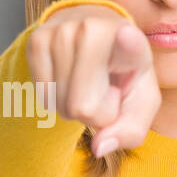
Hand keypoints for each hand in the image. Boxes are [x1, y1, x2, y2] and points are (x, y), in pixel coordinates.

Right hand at [27, 4, 160, 156]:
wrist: (95, 32)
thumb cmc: (123, 72)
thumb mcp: (140, 102)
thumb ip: (130, 130)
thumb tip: (99, 147)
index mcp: (132, 42)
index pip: (129, 44)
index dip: (129, 43)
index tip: (126, 35)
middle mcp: (94, 30)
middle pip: (82, 108)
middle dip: (94, 113)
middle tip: (102, 88)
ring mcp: (61, 32)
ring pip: (60, 105)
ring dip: (73, 106)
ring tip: (86, 81)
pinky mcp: (37, 41)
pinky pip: (42, 97)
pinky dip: (55, 98)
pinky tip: (68, 77)